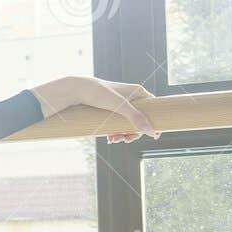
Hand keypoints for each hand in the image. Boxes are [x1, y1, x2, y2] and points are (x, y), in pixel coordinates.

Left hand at [31, 76, 158, 141]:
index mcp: (138, 92)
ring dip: (123, 134)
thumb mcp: (119, 106)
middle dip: (133, 132)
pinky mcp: (109, 110)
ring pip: (127, 123)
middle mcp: (131, 97)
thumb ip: (135, 118)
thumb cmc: (99, 93)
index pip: (153, 108)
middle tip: (124, 140)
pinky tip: (109, 138)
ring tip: (112, 140)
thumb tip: (152, 132)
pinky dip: (115, 132)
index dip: (154, 122)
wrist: (76, 90)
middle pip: (140, 119)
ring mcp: (120, 104)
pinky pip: (117, 123)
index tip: (155, 136)